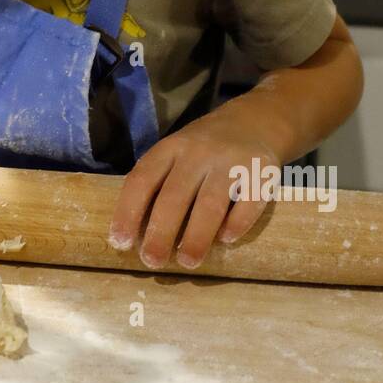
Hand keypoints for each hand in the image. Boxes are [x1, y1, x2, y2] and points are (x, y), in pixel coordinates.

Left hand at [107, 116, 280, 269]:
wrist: (255, 121)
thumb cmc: (203, 149)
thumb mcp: (175, 153)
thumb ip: (158, 184)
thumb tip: (134, 235)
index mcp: (170, 148)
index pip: (142, 180)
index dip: (128, 211)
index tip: (120, 242)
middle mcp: (198, 153)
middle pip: (175, 195)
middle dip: (161, 232)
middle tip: (152, 261)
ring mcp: (231, 162)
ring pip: (210, 203)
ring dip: (197, 236)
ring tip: (187, 262)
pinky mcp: (261, 173)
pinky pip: (248, 202)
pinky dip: (237, 224)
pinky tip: (226, 240)